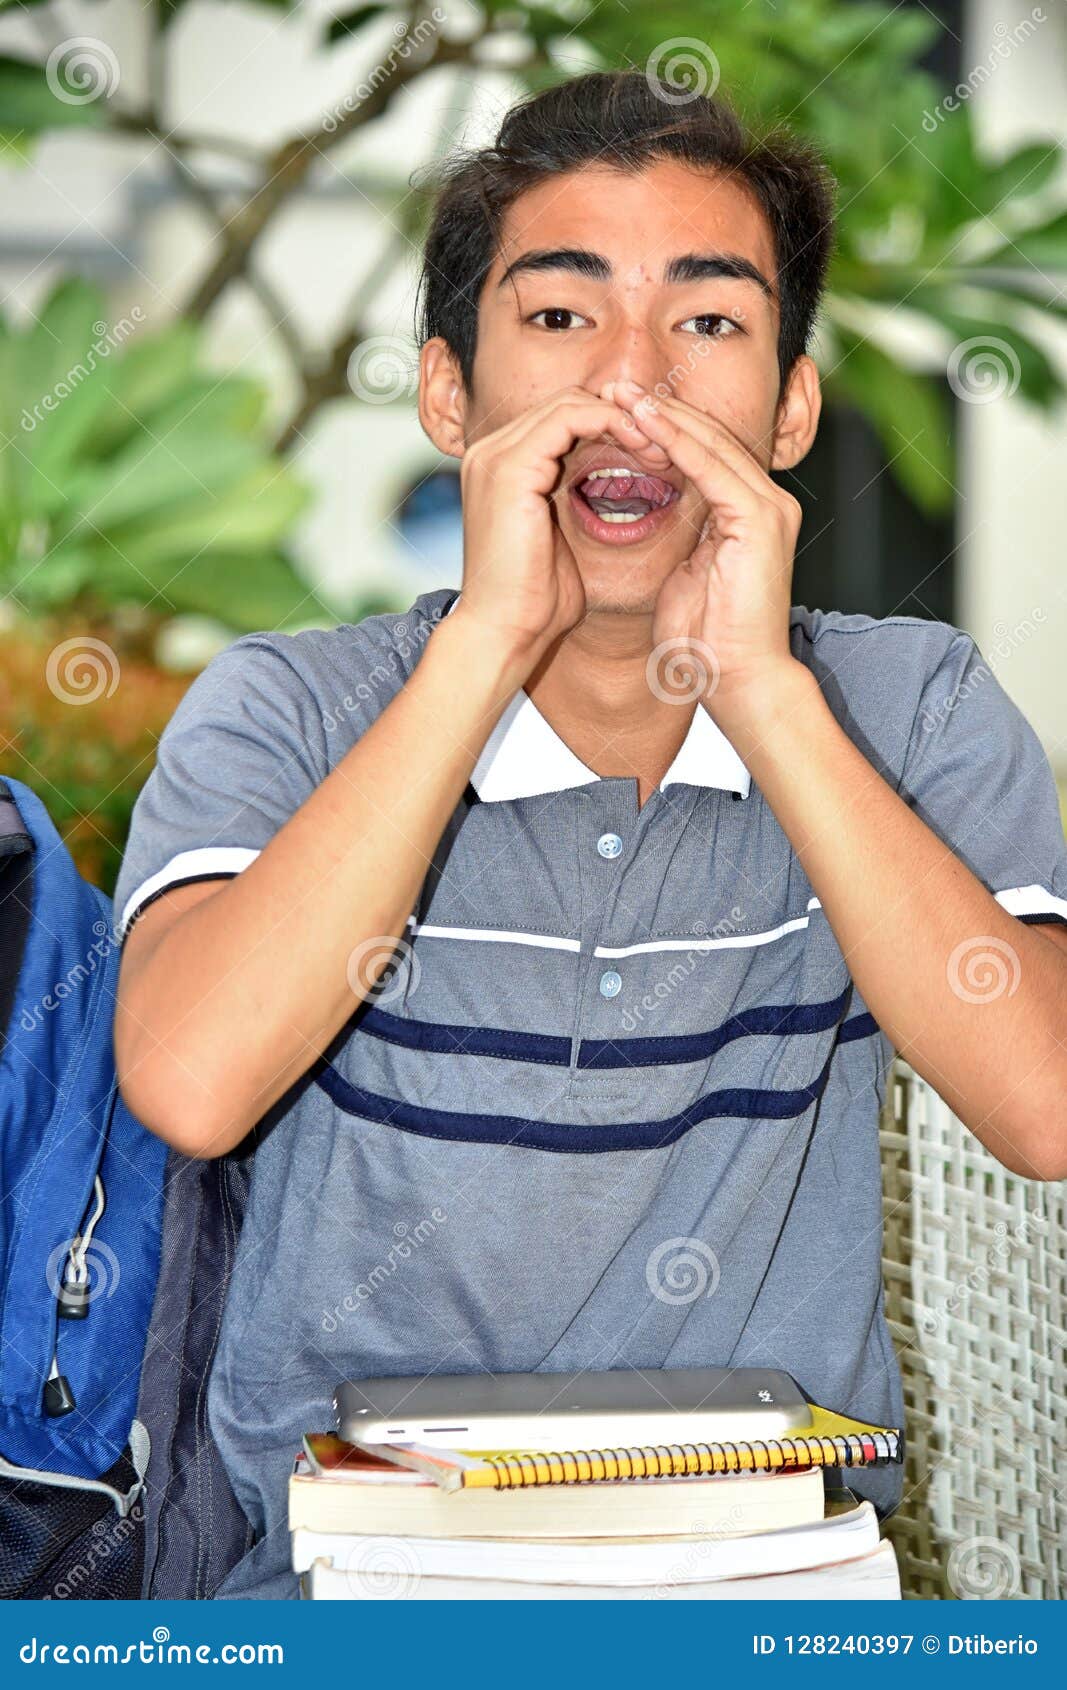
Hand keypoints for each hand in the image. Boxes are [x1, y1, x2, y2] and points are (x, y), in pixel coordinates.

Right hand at [454, 386, 669, 677]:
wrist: (505, 633)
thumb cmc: (535, 601)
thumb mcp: (560, 536)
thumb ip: (573, 501)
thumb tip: (614, 489)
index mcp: (500, 467)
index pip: (561, 420)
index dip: (612, 427)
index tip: (655, 452)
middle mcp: (490, 453)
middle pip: (567, 403)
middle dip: (623, 419)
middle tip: (665, 447)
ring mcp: (496, 456)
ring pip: (571, 403)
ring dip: (623, 420)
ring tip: (659, 449)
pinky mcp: (511, 467)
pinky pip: (569, 418)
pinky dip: (612, 425)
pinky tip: (643, 449)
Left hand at [607, 378, 802, 718]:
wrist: (738, 682)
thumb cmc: (708, 642)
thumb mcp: (687, 574)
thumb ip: (683, 536)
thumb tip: (656, 511)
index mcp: (750, 515)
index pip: (705, 455)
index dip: (661, 430)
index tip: (616, 412)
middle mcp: (768, 502)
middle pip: (710, 438)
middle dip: (659, 410)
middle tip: (614, 386)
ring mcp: (770, 507)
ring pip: (711, 442)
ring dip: (662, 415)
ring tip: (620, 393)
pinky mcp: (760, 518)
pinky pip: (711, 465)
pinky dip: (674, 440)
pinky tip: (640, 421)